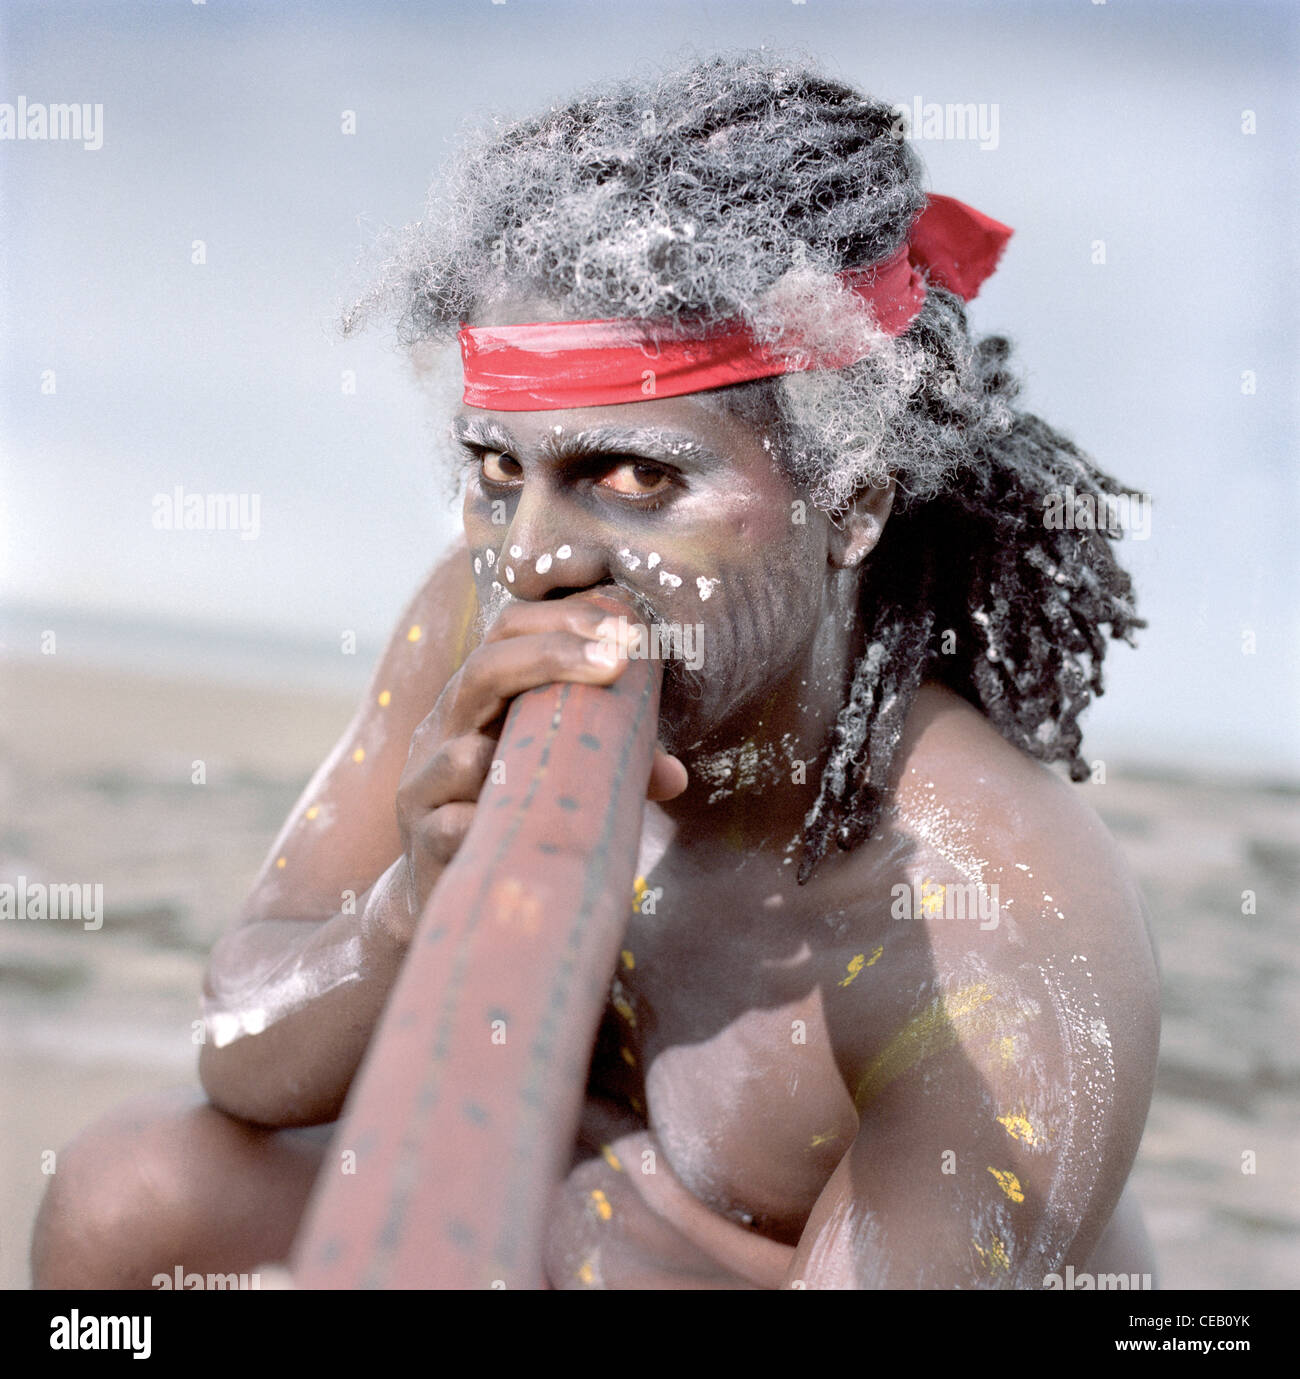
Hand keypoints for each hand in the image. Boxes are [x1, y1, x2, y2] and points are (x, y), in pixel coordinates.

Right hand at [373, 590, 686, 946]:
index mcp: (478, 702)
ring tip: (560, 752)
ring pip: (461, 753)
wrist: (450, 897)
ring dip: (515, 749)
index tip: (624, 629)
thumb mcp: (557, 778)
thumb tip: (675, 776)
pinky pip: (450, 826)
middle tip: (618, 658)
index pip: (507, 633)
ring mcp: (425, 786)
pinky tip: (506, 827)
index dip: (562, 620)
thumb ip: (610, 765)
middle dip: (553, 654)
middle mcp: (443, 731)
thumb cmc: (511, 816)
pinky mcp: (422, 841)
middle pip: (484, 669)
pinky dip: (481, 824)